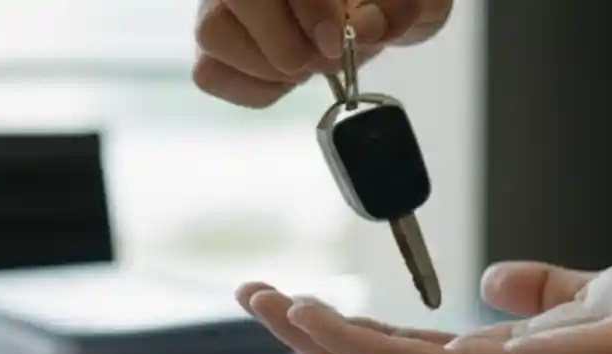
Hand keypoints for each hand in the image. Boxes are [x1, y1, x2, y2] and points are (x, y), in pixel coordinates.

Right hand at [194, 0, 452, 107]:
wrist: (374, 12)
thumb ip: (400, 6)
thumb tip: (369, 26)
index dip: (308, 7)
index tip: (337, 39)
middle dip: (281, 39)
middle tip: (325, 57)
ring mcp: (222, 6)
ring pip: (212, 33)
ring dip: (268, 65)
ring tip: (308, 64)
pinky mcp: (216, 47)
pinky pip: (210, 72)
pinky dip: (255, 88)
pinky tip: (288, 77)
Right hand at [238, 262, 611, 353]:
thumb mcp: (584, 292)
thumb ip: (537, 289)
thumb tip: (498, 278)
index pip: (395, 350)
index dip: (342, 327)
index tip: (298, 299)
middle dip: (305, 333)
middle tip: (255, 297)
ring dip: (308, 335)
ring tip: (264, 301)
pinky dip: (343, 339)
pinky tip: (307, 314)